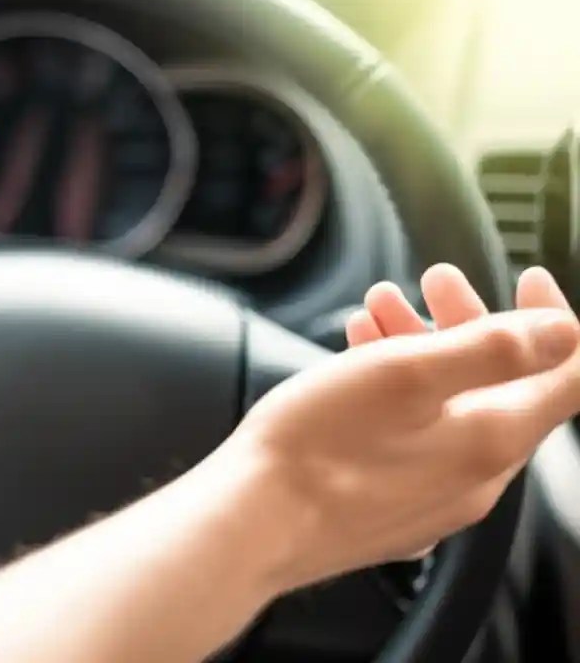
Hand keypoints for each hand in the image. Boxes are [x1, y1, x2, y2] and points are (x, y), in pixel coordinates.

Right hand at [215, 267, 579, 593]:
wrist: (252, 522)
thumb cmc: (317, 447)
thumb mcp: (406, 374)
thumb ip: (493, 349)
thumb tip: (564, 331)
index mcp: (494, 440)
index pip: (570, 376)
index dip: (559, 319)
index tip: (528, 279)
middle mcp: (477, 478)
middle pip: (504, 387)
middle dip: (470, 323)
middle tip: (429, 283)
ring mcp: (435, 499)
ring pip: (454, 410)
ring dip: (426, 353)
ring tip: (376, 315)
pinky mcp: (393, 510)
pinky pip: (418, 440)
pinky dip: (401, 394)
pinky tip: (357, 370)